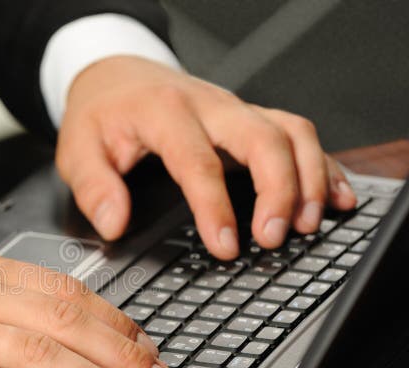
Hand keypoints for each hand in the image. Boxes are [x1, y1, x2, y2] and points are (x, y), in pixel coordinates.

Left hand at [56, 56, 357, 259]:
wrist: (116, 76)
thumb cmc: (102, 113)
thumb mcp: (78, 148)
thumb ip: (94, 186)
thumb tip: (113, 224)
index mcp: (166, 114)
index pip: (199, 161)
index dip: (215, 207)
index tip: (224, 246)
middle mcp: (209, 107)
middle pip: (263, 138)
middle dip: (279, 190)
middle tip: (273, 238)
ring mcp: (235, 110)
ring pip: (291, 132)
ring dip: (309, 178)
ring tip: (308, 225)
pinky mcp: (249, 118)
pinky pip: (297, 134)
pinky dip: (321, 165)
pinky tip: (333, 197)